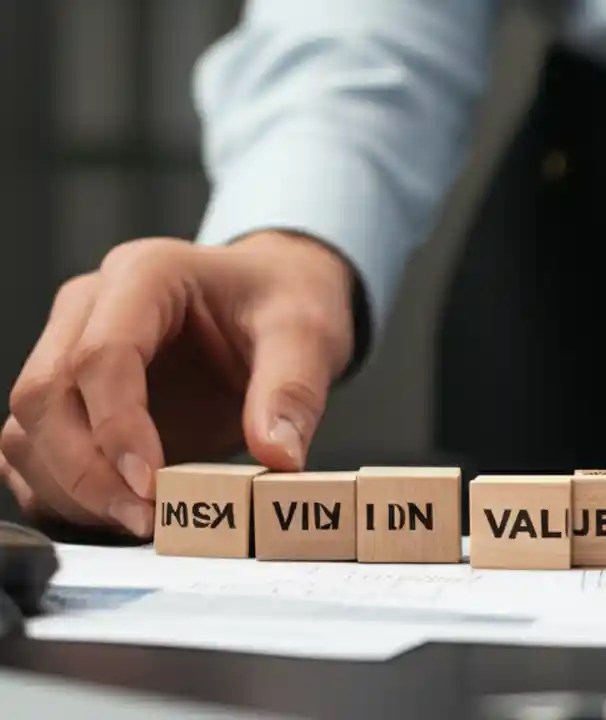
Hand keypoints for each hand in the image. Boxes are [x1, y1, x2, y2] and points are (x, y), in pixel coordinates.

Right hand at [1, 232, 354, 537]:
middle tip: (146, 518)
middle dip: (85, 470)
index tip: (153, 485)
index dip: (117, 427)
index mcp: (147, 274)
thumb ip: (292, 392)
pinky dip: (63, 493)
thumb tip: (279, 457)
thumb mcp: (309, 335)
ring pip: (26, 429)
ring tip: (140, 521)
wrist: (276, 295)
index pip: (101, 354)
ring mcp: (70, 349)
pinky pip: (35, 451)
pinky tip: (118, 515)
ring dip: (69, 488)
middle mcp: (90, 306)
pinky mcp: (72, 397)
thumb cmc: (284, 301)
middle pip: (44, 394)